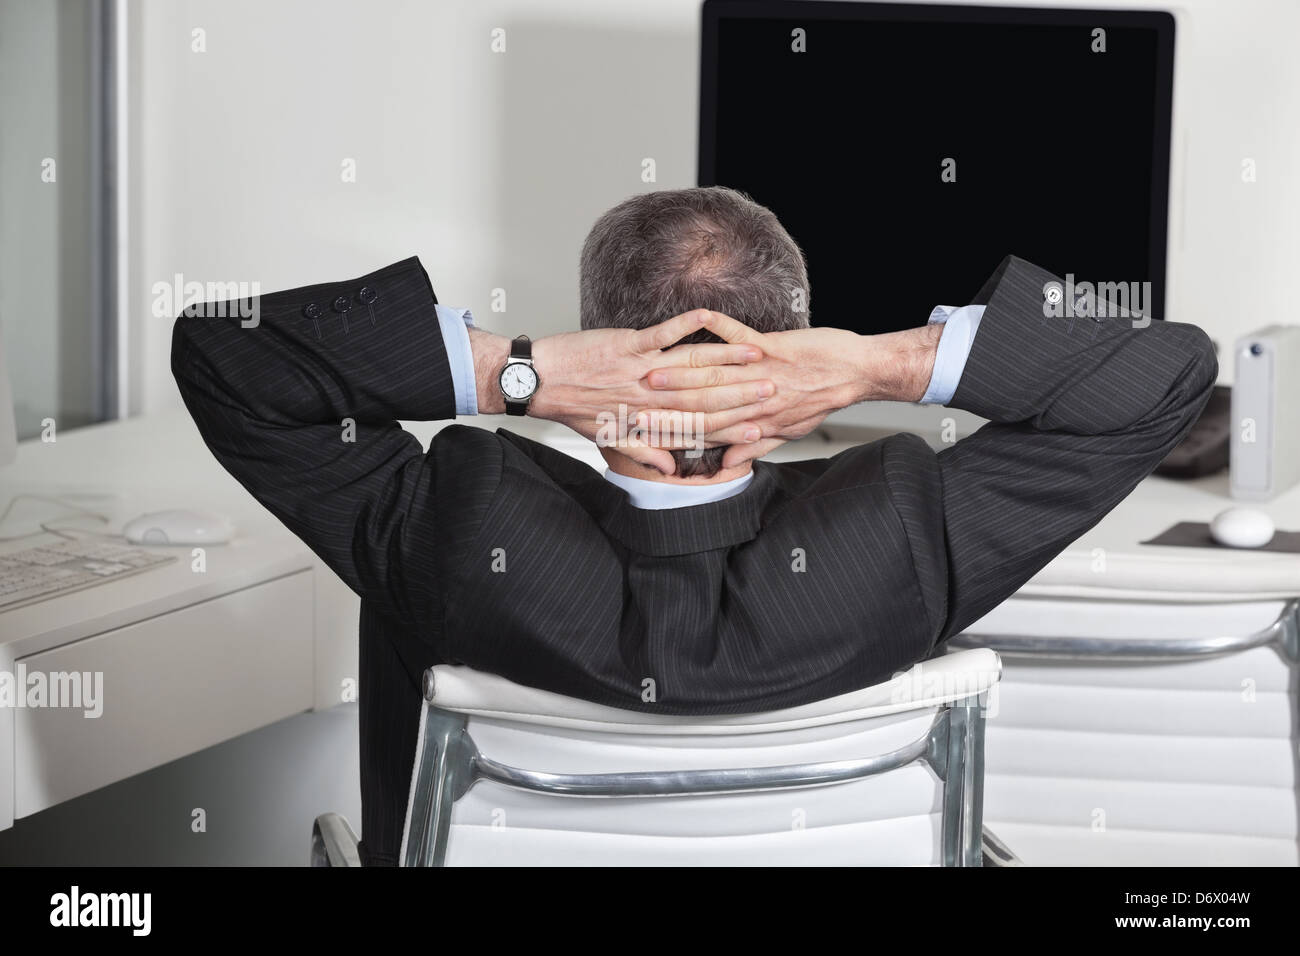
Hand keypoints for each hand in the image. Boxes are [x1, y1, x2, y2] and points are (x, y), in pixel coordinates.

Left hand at [490, 311, 777, 474]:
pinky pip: (664, 333)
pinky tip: (711, 316)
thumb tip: (672, 470)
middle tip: (774, 388)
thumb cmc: (571, 407)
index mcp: (648, 418)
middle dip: (742, 391)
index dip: (732, 427)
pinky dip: (687, 324)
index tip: (762, 427)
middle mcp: (650, 396)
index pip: (698, 424)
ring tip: (757, 355)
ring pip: (692, 364)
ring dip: (727, 359)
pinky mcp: (628, 344)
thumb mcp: (608, 436)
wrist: (537, 381)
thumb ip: (644, 451)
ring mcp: (641, 367)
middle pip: (705, 395)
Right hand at [638, 314, 942, 468]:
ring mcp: (760, 372)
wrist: (856, 375)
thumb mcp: (789, 430)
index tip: (645, 436)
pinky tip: (695, 317)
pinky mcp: (772, 347)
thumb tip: (730, 463)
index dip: (675, 434)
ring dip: (681, 373)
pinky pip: (738, 334)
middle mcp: (754, 401)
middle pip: (703, 405)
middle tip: (633, 408)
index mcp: (756, 421)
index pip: (707, 430)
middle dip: (665, 407)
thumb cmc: (822, 399)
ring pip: (714, 375)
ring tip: (651, 371)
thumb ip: (755, 445)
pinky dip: (716, 325)